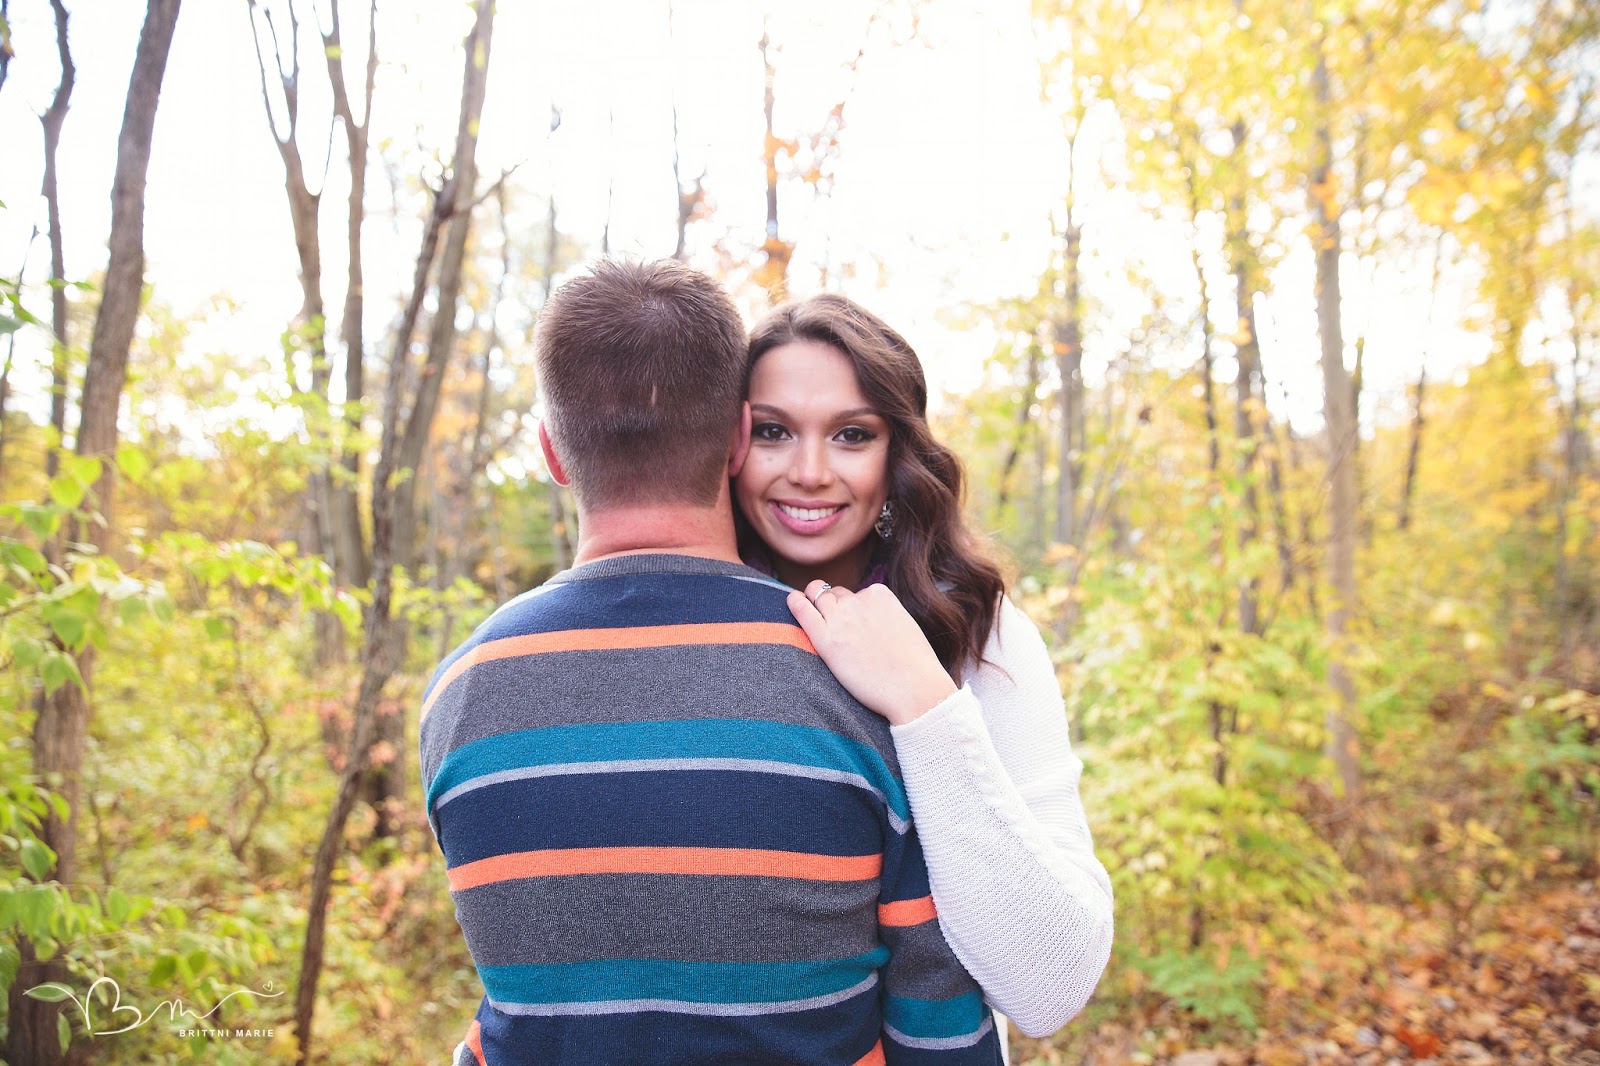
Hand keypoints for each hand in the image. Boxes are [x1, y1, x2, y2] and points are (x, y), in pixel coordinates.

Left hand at [788, 580, 957, 725]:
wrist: (914, 689)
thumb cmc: (914, 667)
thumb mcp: (904, 626)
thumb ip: (884, 616)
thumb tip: (870, 622)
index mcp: (880, 593)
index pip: (858, 593)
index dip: (854, 609)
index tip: (856, 624)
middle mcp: (858, 600)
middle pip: (835, 594)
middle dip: (833, 605)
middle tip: (835, 624)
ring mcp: (841, 618)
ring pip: (817, 596)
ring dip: (814, 602)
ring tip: (810, 611)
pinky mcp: (826, 638)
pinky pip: (802, 609)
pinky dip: (795, 602)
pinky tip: (793, 602)